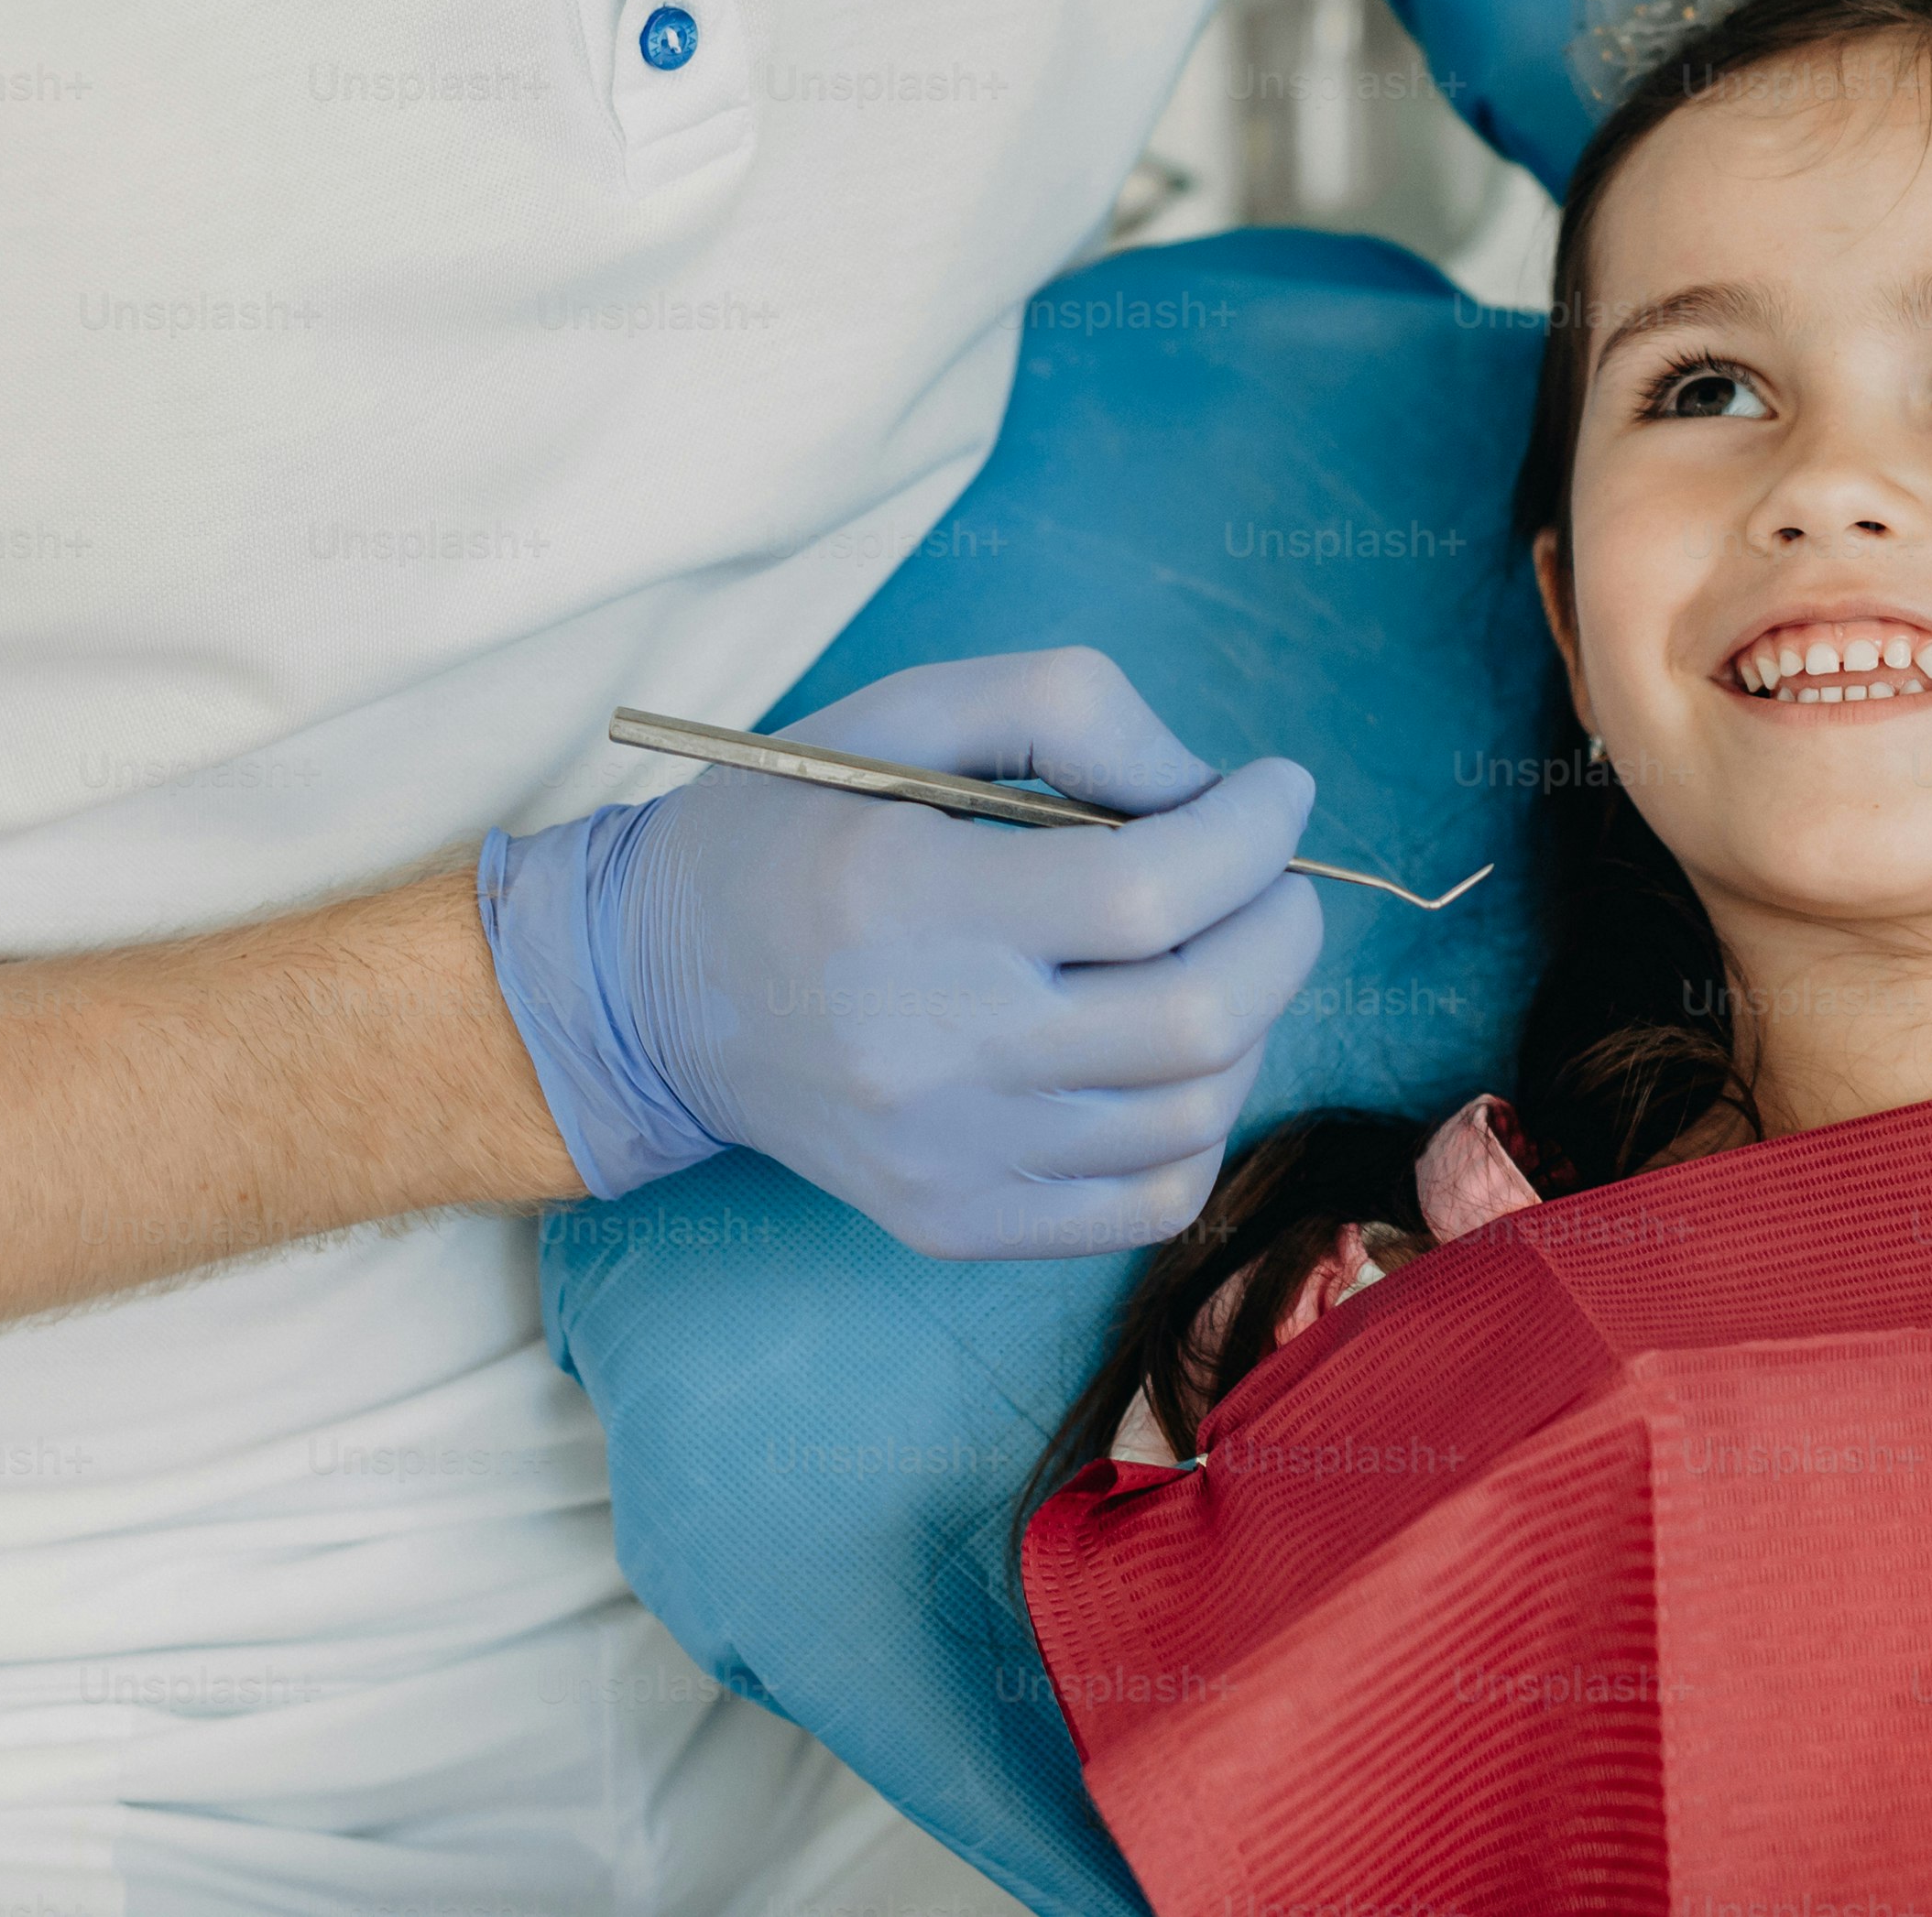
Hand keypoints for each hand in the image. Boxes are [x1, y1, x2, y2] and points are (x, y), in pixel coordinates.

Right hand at [478, 649, 1322, 1257]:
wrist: (651, 991)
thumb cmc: (792, 830)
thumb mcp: (906, 712)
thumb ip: (1067, 708)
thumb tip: (1209, 790)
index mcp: (911, 901)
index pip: (1149, 890)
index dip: (1252, 832)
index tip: (1275, 789)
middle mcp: (932, 1047)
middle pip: (1195, 1017)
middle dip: (1280, 930)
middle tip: (1274, 878)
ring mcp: (946, 1156)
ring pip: (1192, 1114)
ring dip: (1250, 1022)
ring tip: (1210, 955)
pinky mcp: (953, 1222)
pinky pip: (1149, 1205)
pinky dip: (1198, 1125)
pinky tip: (1164, 1057)